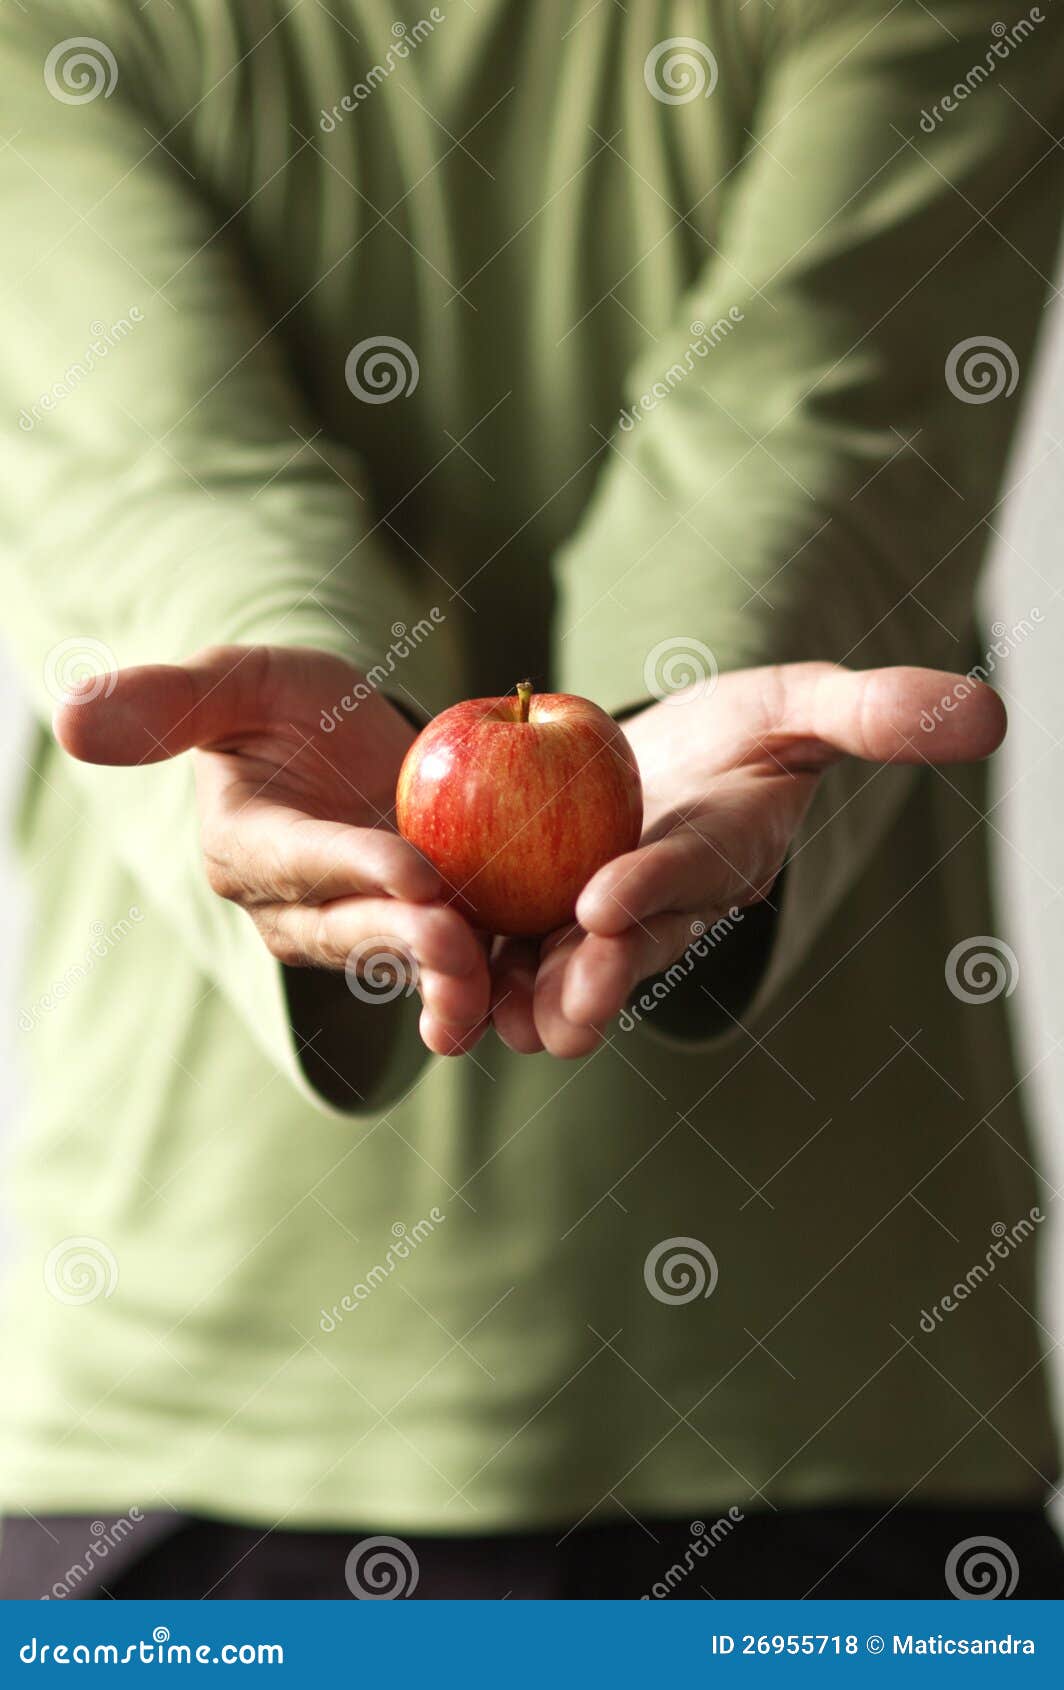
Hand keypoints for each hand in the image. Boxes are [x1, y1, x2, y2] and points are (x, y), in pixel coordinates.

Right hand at [54, 644, 490, 1055]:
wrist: (354, 747)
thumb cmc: (285, 707)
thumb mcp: (239, 682)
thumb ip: (170, 701)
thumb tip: (68, 717)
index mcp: (248, 848)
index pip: (300, 862)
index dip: (352, 869)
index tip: (414, 874)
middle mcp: (301, 910)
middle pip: (355, 931)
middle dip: (408, 943)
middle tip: (462, 943)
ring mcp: (366, 930)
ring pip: (406, 967)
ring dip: (449, 988)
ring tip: (490, 999)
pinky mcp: (424, 936)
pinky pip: (461, 963)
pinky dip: (497, 978)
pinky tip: (536, 993)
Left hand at [491, 662, 1005, 1057]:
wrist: (663, 767)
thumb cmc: (742, 735)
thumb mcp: (801, 705)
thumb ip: (875, 711)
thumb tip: (992, 714)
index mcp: (723, 854)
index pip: (695, 875)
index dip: (657, 890)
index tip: (608, 903)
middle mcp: (662, 905)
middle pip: (625, 950)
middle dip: (590, 982)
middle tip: (549, 1008)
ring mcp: (597, 923)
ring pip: (560, 972)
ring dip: (519, 996)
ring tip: (474, 1014)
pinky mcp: (541, 921)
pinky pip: (502, 948)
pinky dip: (467, 962)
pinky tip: (420, 970)